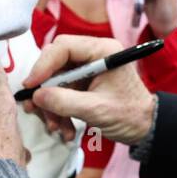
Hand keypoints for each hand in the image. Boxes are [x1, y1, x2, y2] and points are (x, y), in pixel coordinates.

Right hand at [22, 35, 156, 144]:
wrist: (145, 128)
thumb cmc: (129, 115)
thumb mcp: (96, 109)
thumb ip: (65, 102)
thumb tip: (36, 96)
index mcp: (102, 51)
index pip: (63, 47)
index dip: (43, 65)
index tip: (31, 86)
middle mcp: (94, 55)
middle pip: (56, 64)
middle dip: (45, 90)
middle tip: (33, 108)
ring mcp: (88, 70)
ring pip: (56, 82)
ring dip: (52, 106)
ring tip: (55, 127)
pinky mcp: (84, 84)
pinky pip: (63, 93)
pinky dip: (60, 111)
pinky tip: (65, 130)